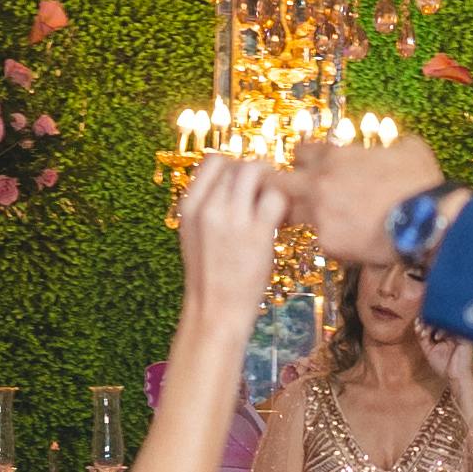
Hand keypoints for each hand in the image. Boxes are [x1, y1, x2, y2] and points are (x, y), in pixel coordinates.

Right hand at [173, 159, 290, 348]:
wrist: (214, 311)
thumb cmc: (208, 275)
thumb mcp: (193, 234)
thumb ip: (206, 205)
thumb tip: (230, 181)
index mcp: (189, 206)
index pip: (213, 160)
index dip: (232, 165)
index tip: (242, 181)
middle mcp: (208, 208)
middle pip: (237, 164)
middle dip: (256, 172)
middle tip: (264, 191)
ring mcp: (232, 219)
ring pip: (257, 172)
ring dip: (270, 181)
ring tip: (272, 201)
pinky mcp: (257, 233)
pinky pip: (277, 197)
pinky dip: (283, 202)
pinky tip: (281, 218)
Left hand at [279, 131, 446, 255]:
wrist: (429, 221)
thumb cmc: (421, 182)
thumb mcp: (409, 149)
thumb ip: (391, 145)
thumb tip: (397, 146)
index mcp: (335, 156)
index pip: (300, 152)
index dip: (304, 159)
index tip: (308, 165)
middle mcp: (320, 184)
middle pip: (278, 183)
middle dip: (280, 186)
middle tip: (289, 193)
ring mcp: (320, 215)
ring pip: (290, 215)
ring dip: (300, 215)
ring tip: (318, 218)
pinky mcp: (329, 243)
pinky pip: (322, 239)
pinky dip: (333, 239)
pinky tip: (350, 239)